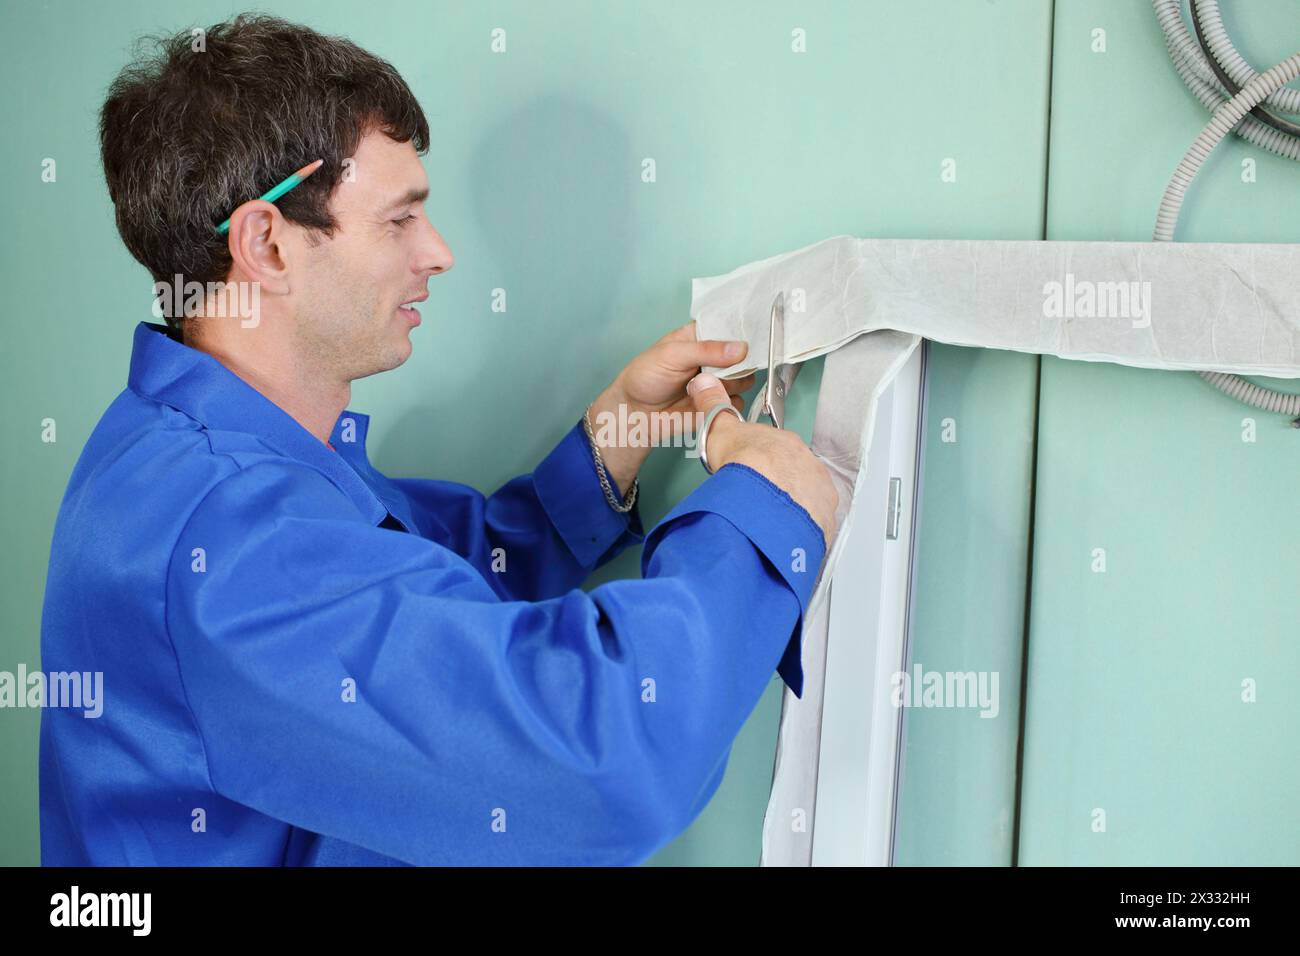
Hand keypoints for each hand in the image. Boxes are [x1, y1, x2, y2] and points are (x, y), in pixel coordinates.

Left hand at [588, 321, 756, 492]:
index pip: (732, 328)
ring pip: (745, 380)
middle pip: (745, 356)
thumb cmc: (646, 376)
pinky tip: (706, 404)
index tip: (746, 342)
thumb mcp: (671, 355)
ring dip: (729, 385)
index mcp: (703, 336)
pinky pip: (737, 404)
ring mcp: (719, 382)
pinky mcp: (718, 404)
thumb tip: (741, 348)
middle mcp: (715, 358)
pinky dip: (726, 405)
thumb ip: (706, 350)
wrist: (635, 413)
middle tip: (714, 371)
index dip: (742, 334)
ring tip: (702, 388)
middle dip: (737, 364)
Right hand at [685, 372, 839, 547]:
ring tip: (768, 520)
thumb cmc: (741, 464)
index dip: (764, 463)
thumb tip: (703, 382)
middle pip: (796, 476)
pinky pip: (813, 525)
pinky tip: (782, 533)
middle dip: (779, 486)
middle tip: (756, 498)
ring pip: (806, 501)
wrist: (757, 496)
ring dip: (791, 508)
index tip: (751, 474)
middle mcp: (809, 466)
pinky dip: (800, 529)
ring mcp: (819, 494)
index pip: (780, 453)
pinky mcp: (822, 520)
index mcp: (789, 445)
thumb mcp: (719, 428)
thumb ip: (713, 405)